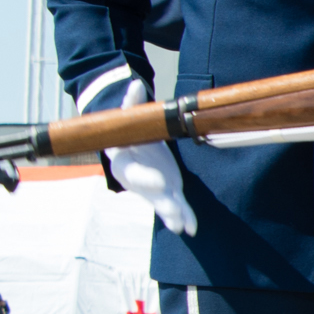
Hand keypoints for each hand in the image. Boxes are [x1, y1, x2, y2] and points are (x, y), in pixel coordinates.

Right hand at [88, 71, 197, 236]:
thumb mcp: (131, 120)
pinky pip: (174, 208)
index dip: (145, 176)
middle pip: (148, 192)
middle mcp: (137, 179)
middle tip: (173, 209)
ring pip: (161, 203)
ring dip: (172, 213)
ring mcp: (152, 189)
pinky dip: (183, 218)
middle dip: (160, 200)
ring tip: (181, 226)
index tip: (160, 180)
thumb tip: (135, 85)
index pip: (131, 171)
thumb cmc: (132, 135)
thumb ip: (131, 105)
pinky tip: (190, 229)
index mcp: (123, 162)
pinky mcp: (166, 193)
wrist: (135, 150)